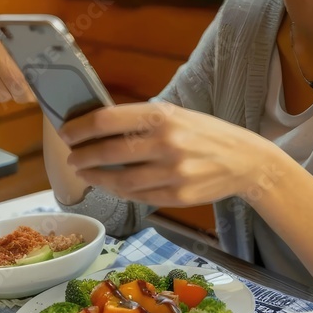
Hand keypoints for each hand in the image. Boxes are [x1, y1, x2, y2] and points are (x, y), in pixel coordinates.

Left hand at [60, 102, 266, 207]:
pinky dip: (121, 191)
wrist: (246, 161)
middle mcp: (167, 143)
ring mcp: (173, 173)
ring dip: (97, 178)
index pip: (107, 119)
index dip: (80, 127)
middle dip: (83, 156)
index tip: (67, 132)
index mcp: (163, 116)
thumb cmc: (206, 134)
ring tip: (87, 173)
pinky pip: (139, 196)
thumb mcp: (178, 115)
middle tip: (72, 158)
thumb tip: (98, 126)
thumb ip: (142, 120)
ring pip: (120, 180)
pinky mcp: (178, 197)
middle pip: (108, 152)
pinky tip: (114, 185)